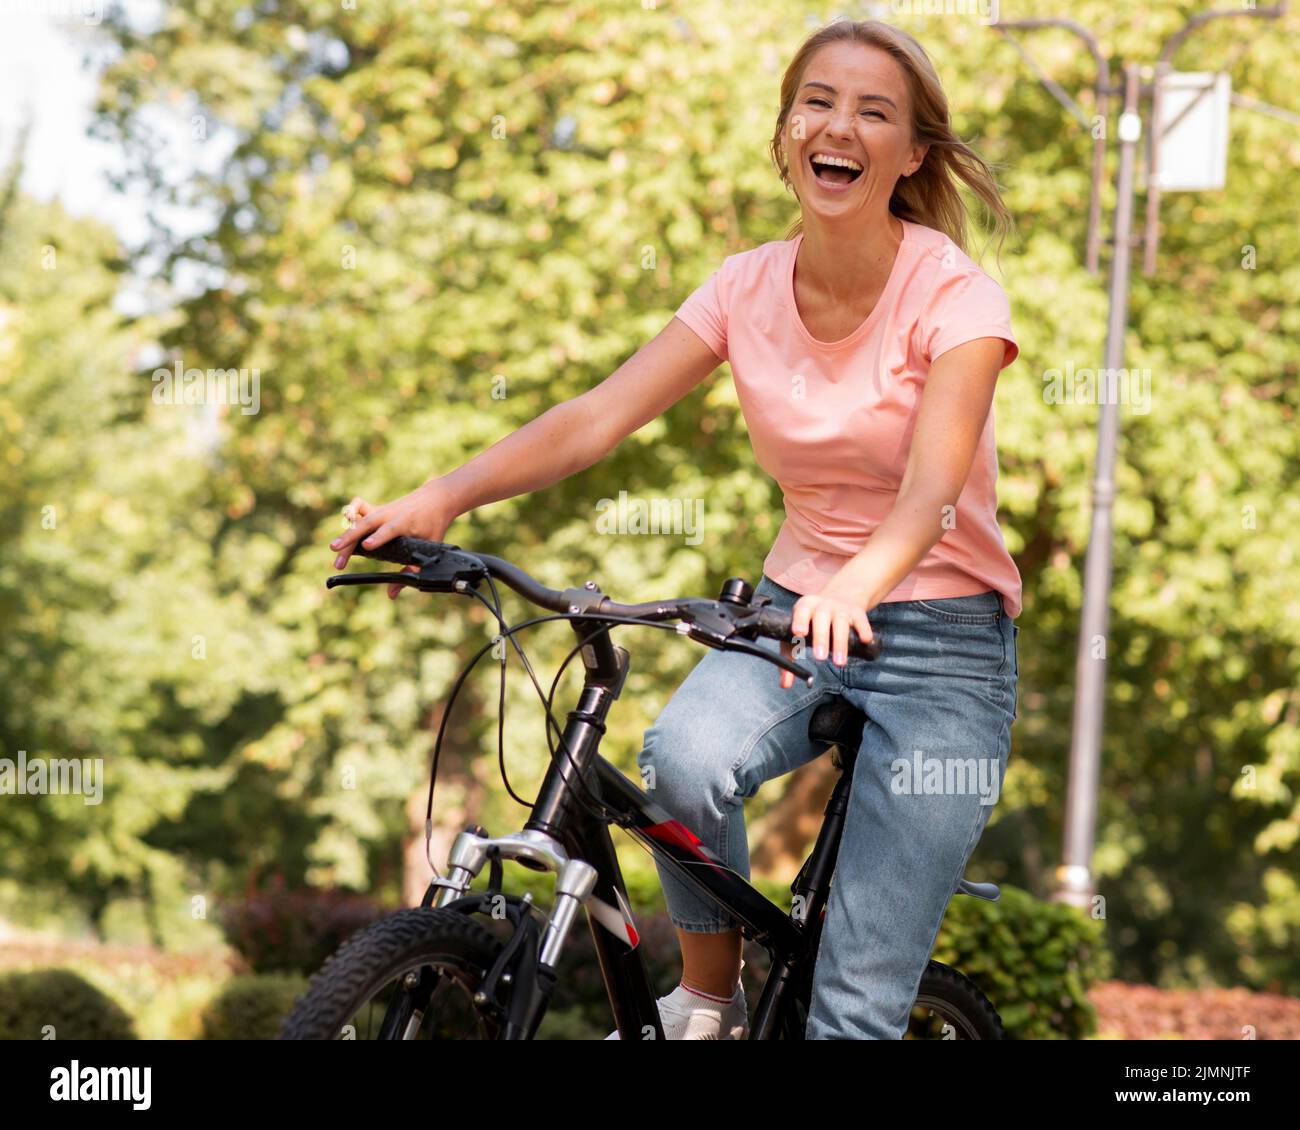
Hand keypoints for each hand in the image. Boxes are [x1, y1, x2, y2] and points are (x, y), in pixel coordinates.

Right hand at [329, 481, 454, 599]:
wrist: (435, 498)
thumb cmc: (433, 524)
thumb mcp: (429, 545)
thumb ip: (410, 569)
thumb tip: (391, 594)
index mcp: (406, 521)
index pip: (390, 530)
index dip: (378, 538)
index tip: (367, 546)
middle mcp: (391, 514)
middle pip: (367, 525)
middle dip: (351, 538)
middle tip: (336, 550)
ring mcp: (382, 510)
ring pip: (360, 520)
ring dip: (346, 533)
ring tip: (334, 548)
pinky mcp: (377, 509)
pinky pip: (360, 507)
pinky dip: (350, 512)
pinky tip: (344, 521)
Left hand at [777, 584, 873, 689]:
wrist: (841, 597)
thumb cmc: (813, 621)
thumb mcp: (799, 632)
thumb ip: (789, 658)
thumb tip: (785, 684)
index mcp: (806, 607)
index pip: (801, 611)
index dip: (800, 621)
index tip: (799, 633)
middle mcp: (823, 605)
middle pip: (821, 620)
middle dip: (821, 638)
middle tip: (819, 658)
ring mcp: (841, 608)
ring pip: (841, 624)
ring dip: (840, 643)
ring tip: (839, 662)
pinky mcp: (857, 613)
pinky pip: (861, 621)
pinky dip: (864, 630)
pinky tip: (865, 640)